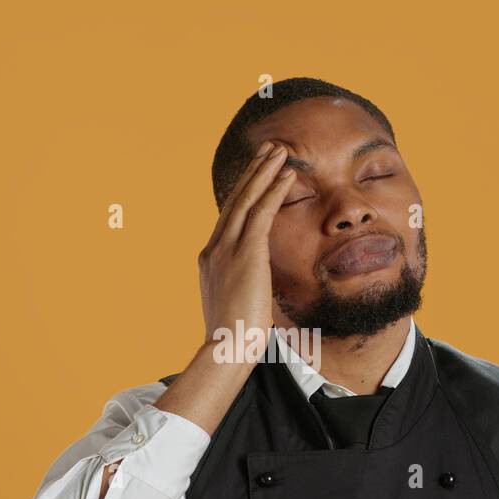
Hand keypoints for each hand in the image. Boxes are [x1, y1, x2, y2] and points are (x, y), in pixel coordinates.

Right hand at [197, 141, 295, 358]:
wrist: (227, 348)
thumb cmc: (235, 338)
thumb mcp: (234, 304)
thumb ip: (242, 285)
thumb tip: (255, 285)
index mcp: (211, 258)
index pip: (229, 217)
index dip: (244, 192)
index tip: (256, 174)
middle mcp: (214, 247)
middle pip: (235, 200)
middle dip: (253, 172)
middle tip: (267, 149)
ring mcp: (227, 249)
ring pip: (247, 199)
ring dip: (264, 172)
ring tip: (279, 150)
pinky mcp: (245, 253)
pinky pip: (261, 212)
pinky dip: (274, 190)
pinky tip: (287, 174)